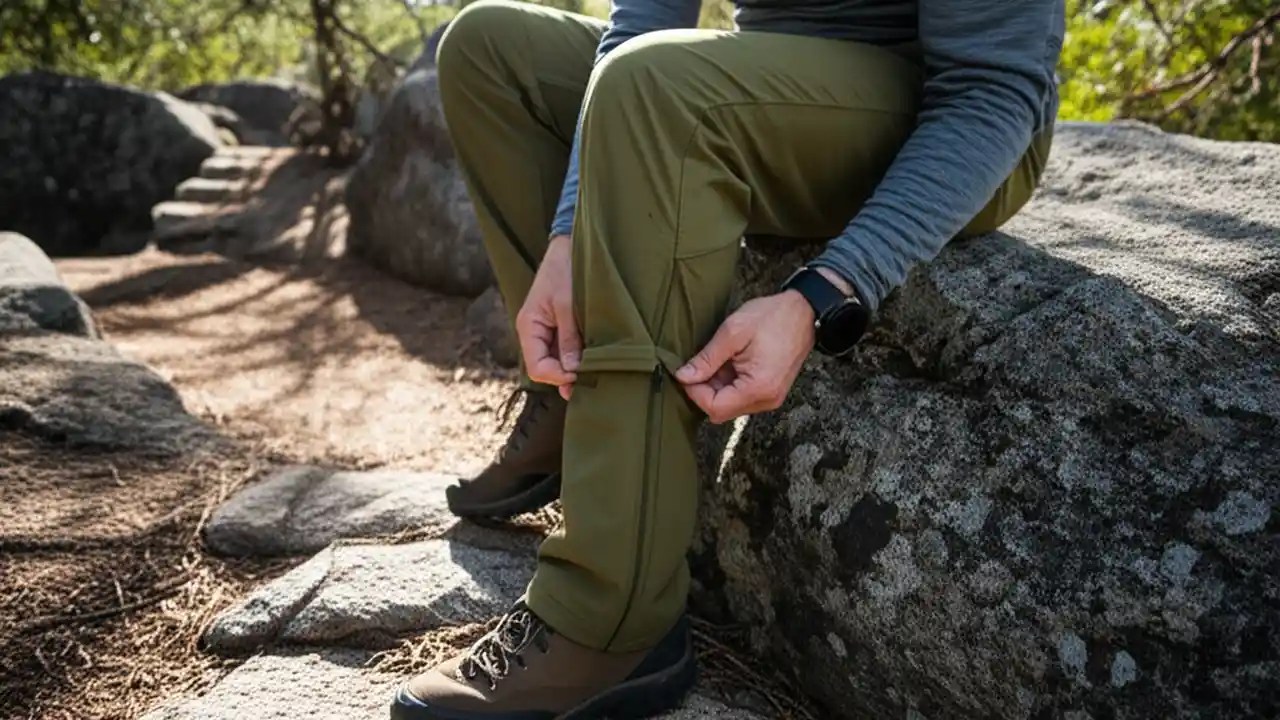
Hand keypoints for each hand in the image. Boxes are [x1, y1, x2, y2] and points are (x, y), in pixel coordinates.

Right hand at [516, 235, 579, 399]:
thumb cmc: (566, 269)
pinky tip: (595, 358)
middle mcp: (535, 333)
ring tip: (597, 371)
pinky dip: (579, 357)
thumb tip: (571, 370)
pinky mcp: (560, 327)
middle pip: (546, 369)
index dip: (558, 376)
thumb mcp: (568, 304)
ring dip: (575, 368)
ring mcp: (548, 331)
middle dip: (567, 376)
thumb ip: (569, 338)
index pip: (537, 367)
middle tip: (594, 380)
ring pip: (558, 362)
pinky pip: (566, 350)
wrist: (572, 245)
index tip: (581, 375)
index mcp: (529, 326)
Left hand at [675, 290, 815, 423]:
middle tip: (701, 364)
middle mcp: (766, 400)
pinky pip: (742, 398)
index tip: (687, 371)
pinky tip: (730, 363)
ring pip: (730, 405)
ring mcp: (771, 398)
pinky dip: (729, 385)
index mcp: (758, 388)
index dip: (694, 392)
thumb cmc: (772, 317)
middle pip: (721, 411)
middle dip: (704, 390)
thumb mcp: (733, 332)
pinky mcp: (771, 391)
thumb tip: (683, 377)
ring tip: (719, 360)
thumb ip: (707, 358)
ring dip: (716, 387)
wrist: (803, 311)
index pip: (714, 408)